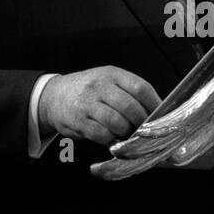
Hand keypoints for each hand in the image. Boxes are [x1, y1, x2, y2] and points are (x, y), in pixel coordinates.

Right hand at [38, 67, 160, 145]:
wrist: (53, 96)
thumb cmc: (87, 90)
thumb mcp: (107, 81)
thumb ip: (129, 91)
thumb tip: (156, 110)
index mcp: (112, 74)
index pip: (141, 88)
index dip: (154, 104)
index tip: (160, 115)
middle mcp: (99, 86)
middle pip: (131, 107)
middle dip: (140, 122)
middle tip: (142, 129)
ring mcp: (87, 103)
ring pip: (117, 122)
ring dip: (125, 132)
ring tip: (125, 133)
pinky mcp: (78, 121)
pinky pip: (101, 134)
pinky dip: (110, 139)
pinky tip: (111, 138)